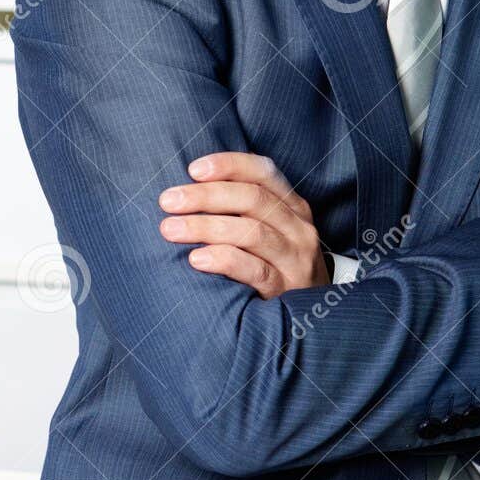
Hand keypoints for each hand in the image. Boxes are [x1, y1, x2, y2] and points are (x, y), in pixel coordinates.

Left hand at [158, 151, 330, 296]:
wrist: (311, 314)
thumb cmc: (277, 264)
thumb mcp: (272, 230)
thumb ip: (242, 209)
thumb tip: (186, 191)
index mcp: (292, 206)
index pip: (263, 172)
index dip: (229, 165)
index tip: (193, 169)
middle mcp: (298, 228)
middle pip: (252, 199)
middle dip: (206, 196)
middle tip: (168, 201)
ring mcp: (295, 259)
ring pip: (252, 232)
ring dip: (206, 227)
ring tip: (171, 229)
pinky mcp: (286, 289)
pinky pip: (255, 271)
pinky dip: (224, 261)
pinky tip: (196, 259)